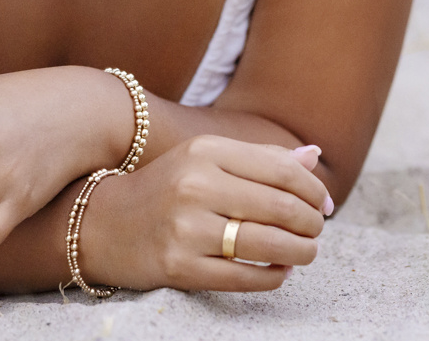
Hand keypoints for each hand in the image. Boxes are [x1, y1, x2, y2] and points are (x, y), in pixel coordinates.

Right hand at [81, 135, 330, 291]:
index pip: (281, 169)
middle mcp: (196, 185)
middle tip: (316, 230)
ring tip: (306, 252)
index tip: (324, 203)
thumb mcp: (205, 159)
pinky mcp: (180, 266)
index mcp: (205, 151)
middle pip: (282, 207)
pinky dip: (274, 277)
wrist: (104, 223)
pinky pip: (246, 277)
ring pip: (270, 244)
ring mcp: (186, 228)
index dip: (314, 189)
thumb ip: (259, 158)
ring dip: (301, 252)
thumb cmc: (167, 188)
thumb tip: (314, 156)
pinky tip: (278, 271)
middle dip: (312, 223)